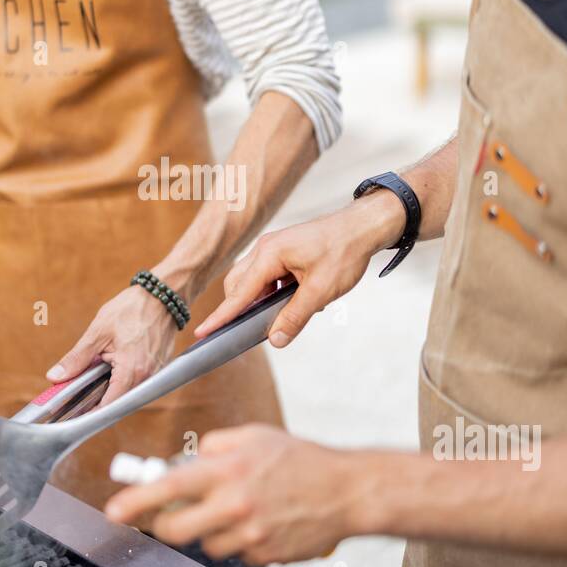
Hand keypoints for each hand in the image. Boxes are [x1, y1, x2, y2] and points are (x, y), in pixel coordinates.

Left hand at [46, 282, 178, 406]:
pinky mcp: (159, 368)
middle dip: (98, 400)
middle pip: (118, 402)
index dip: (90, 412)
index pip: (109, 406)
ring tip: (94, 377)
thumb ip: (76, 359)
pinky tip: (111, 367)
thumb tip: (55, 377)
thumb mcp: (98, 332)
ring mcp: (155, 374)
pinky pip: (138, 382)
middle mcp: (147, 378)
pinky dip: (123, 378)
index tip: (73, 412)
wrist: (163, 295)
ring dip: (111, 388)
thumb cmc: (132, 309)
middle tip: (78, 394)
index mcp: (132, 371)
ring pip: (128, 392)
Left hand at [105, 424, 384, 565]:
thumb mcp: (255, 436)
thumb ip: (216, 446)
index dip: (136, 501)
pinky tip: (265, 523)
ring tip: (242, 510)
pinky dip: (243, 542)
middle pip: (177, 530)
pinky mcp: (265, 555)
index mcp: (228, 470)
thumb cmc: (301, 460)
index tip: (115, 511)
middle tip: (171, 516)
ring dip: (214, 531)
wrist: (346, 491)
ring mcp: (251, 534)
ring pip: (208, 544)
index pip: (169, 488)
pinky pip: (238, 554)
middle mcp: (236, 504)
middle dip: (167, 525)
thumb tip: (184, 462)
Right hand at [195, 194, 404, 348]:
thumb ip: (295, 317)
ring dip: (260, 301)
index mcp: (270, 255)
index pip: (239, 293)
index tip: (202, 332)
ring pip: (251, 281)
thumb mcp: (321, 291)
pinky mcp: (282, 252)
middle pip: (238, 286)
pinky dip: (271, 293)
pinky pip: (266, 277)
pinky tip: (293, 301)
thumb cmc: (344, 251)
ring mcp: (273, 249)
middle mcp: (265, 249)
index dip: (221, 316)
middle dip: (241, 309)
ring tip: (282, 314)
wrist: (363, 227)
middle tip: (252, 331)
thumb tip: (275, 339)